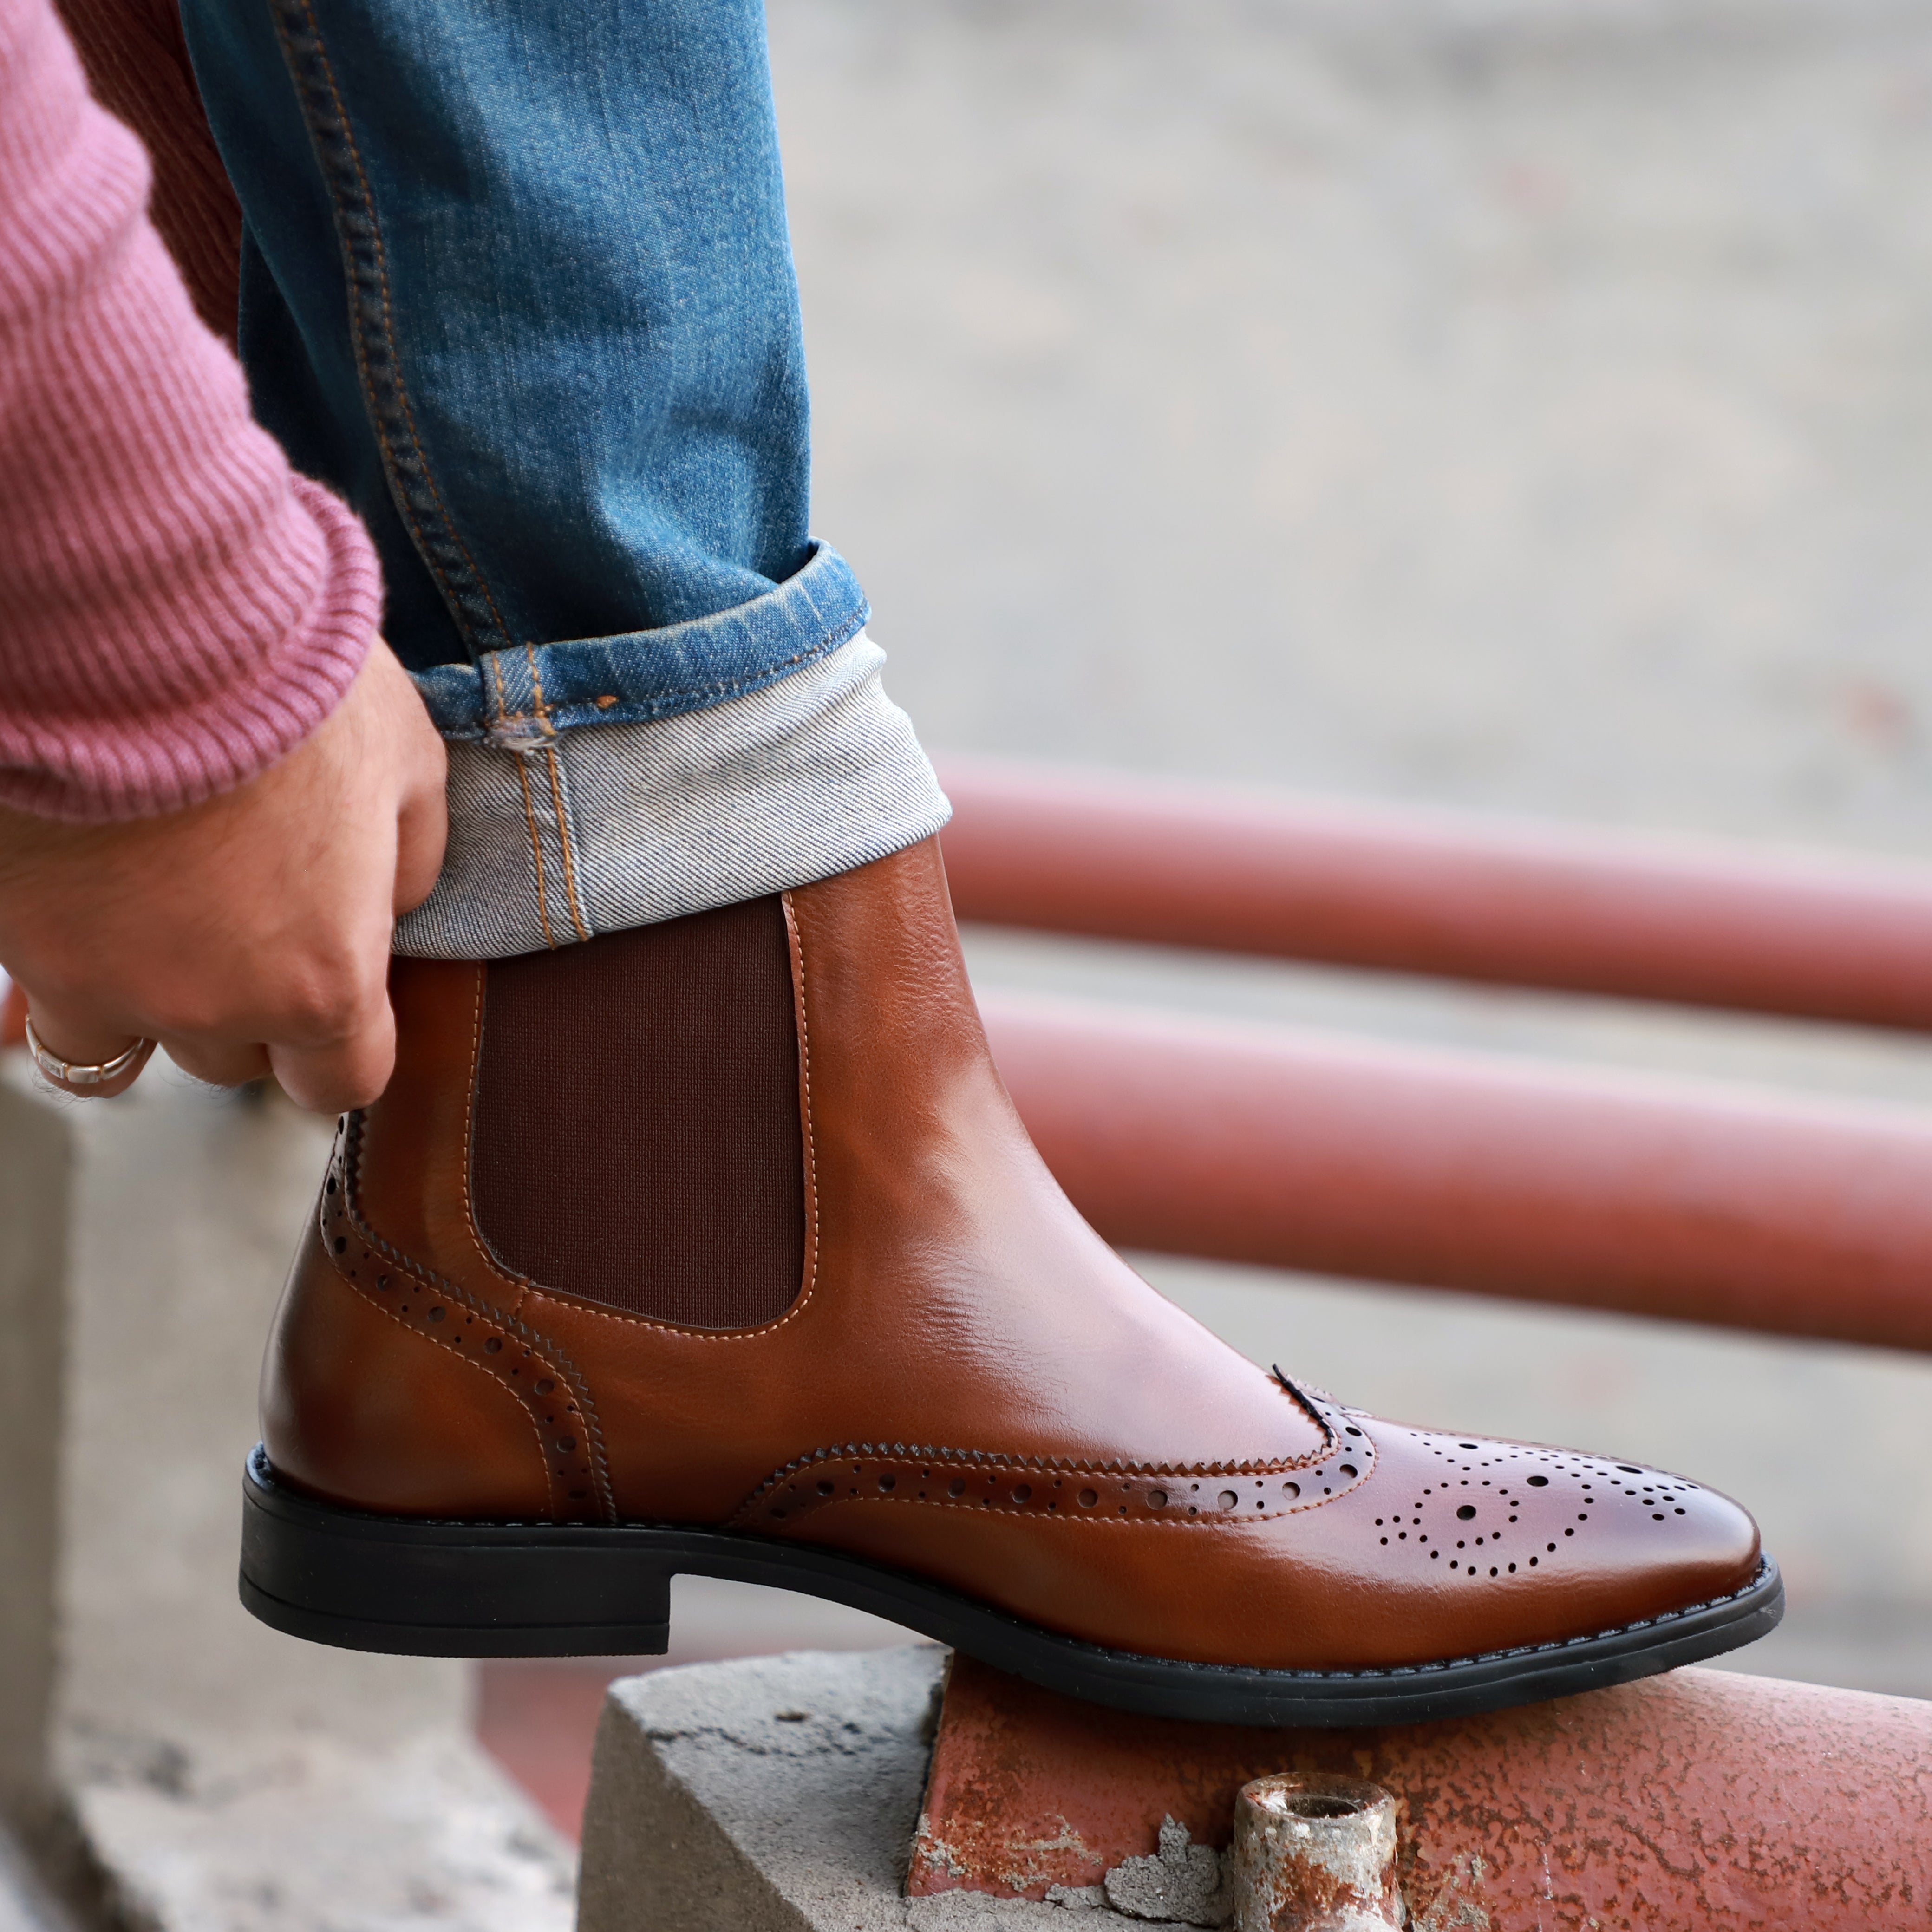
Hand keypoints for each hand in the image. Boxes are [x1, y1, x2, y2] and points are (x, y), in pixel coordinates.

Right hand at [0, 640, 446, 1112]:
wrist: (144, 622)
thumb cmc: (288, 684)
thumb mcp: (407, 764)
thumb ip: (410, 859)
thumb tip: (391, 904)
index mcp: (320, 981)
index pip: (338, 1083)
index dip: (335, 1045)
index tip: (326, 999)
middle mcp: (207, 1006)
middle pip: (229, 1056)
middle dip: (241, 1002)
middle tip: (237, 913)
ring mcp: (98, 982)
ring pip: (119, 1043)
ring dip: (140, 996)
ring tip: (150, 915)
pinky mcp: (15, 941)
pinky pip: (31, 996)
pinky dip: (57, 965)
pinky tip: (75, 906)